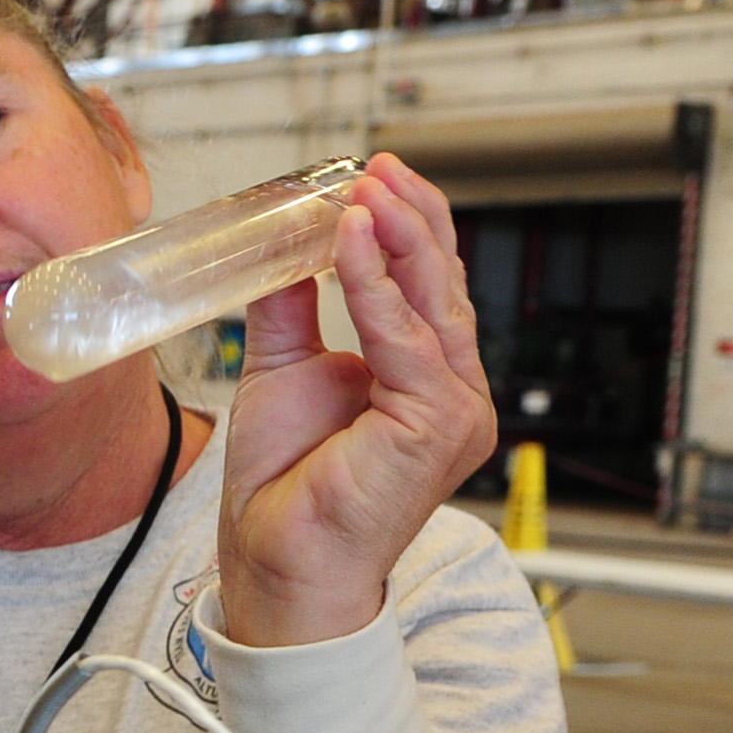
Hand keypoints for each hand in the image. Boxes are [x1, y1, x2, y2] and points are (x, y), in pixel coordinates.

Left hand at [220, 152, 497, 647]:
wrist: (278, 564)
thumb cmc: (286, 488)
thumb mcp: (280, 374)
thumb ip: (291, 313)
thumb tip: (283, 255)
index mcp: (426, 381)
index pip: (428, 287)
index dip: (406, 228)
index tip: (371, 178)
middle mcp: (453, 393)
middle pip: (442, 285)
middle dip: (409, 219)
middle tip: (375, 169)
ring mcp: (454, 410)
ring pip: (432, 304)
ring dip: (397, 239)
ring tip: (365, 191)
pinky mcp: (435, 425)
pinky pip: (406, 341)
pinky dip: (377, 288)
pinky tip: (353, 241)